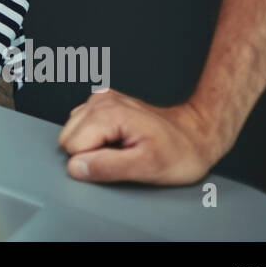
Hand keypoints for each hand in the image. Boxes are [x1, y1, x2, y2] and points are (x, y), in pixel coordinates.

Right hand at [56, 88, 227, 185]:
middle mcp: (101, 100)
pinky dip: (97, 136)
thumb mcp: (147, 167)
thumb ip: (107, 167)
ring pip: (73, 131)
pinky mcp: (104, 103)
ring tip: (123, 146)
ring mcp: (102, 99)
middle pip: (68, 136)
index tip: (121, 159)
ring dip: (93, 145)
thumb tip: (76, 167)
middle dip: (91, 152)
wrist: (197, 134)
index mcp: (108, 113)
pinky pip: (82, 125)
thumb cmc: (180, 151)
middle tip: (123, 154)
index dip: (94, 161)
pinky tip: (120, 139)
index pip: (72, 146)